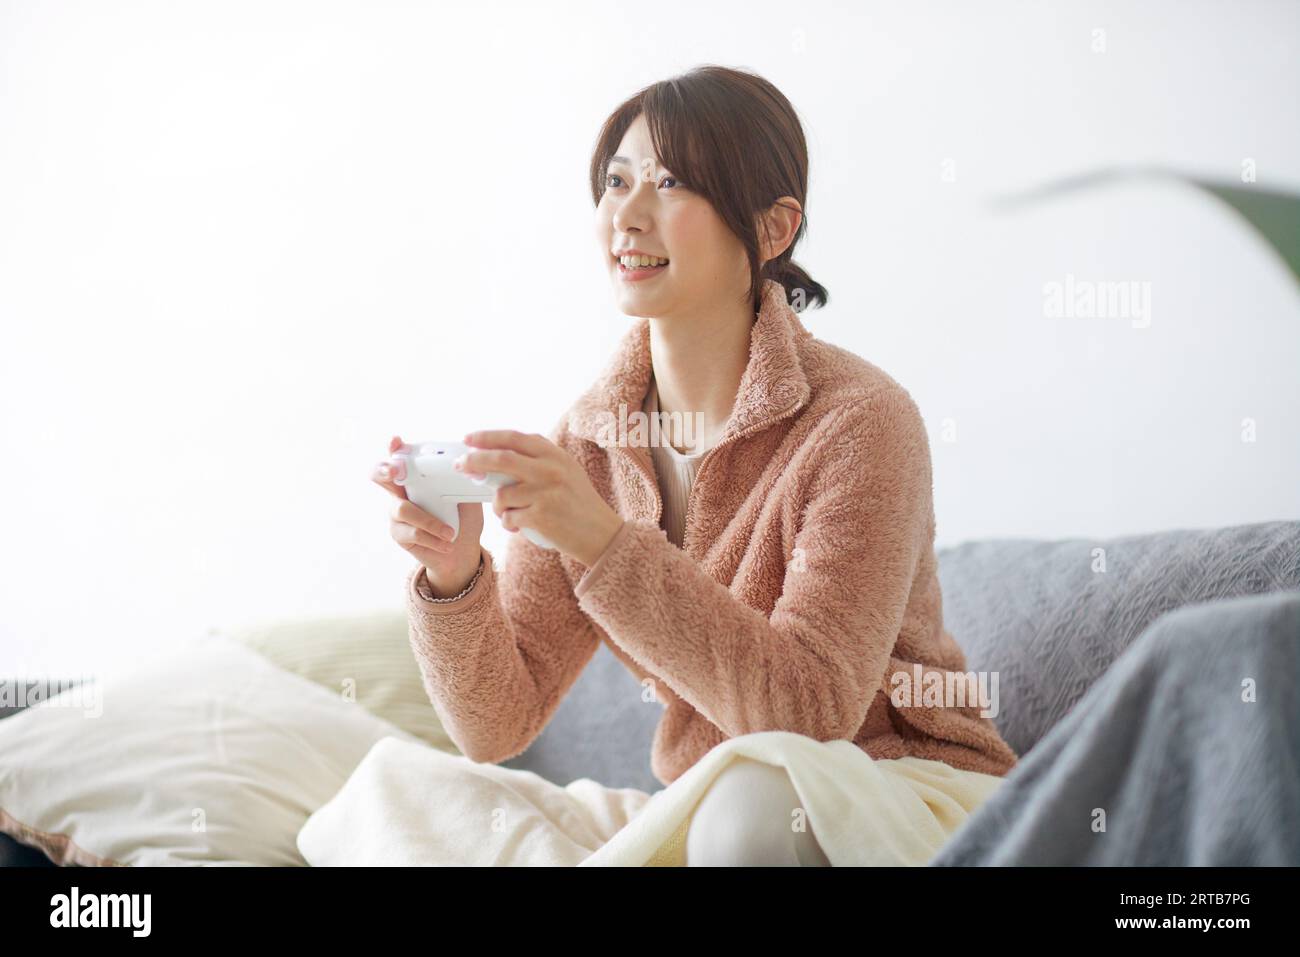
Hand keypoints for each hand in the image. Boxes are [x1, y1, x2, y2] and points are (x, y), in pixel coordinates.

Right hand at [372, 434, 483, 595]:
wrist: (463, 552)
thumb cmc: (464, 519)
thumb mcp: (468, 499)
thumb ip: (463, 483)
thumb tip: (469, 468)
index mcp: (418, 477)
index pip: (401, 457)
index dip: (394, 448)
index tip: (396, 441)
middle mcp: (402, 491)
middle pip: (380, 475)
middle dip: (384, 470)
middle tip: (394, 471)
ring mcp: (397, 512)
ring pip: (403, 509)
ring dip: (429, 521)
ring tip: (450, 532)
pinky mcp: (399, 533)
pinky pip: (412, 533)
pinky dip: (433, 538)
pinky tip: (446, 543)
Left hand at [456, 430, 624, 566]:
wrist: (601, 534)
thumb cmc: (579, 504)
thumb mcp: (566, 471)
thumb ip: (538, 460)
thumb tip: (494, 455)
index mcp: (555, 456)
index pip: (515, 438)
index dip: (488, 437)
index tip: (468, 439)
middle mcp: (551, 470)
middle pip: (501, 459)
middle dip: (475, 460)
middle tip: (461, 465)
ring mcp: (546, 493)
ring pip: (501, 494)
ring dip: (498, 507)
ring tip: (509, 514)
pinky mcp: (541, 516)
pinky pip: (508, 517)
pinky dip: (508, 523)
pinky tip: (519, 526)